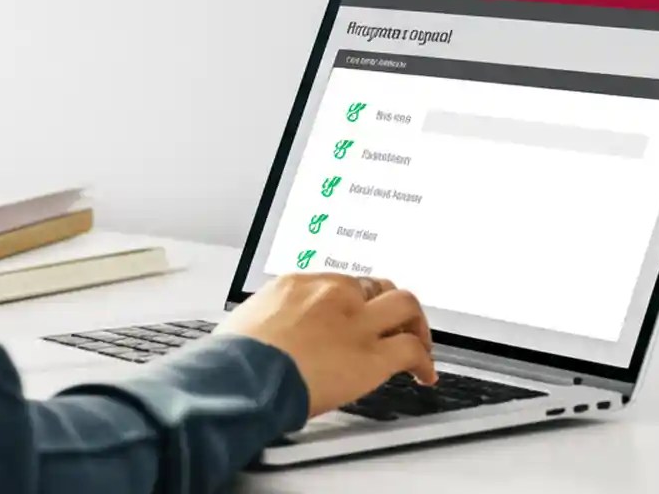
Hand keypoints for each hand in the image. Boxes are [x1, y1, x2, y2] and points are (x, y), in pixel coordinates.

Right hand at [216, 273, 435, 417]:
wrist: (240, 376)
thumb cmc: (233, 357)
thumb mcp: (245, 320)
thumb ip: (269, 319)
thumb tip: (268, 334)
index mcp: (299, 284)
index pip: (341, 282)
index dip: (354, 300)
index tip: (356, 313)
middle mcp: (333, 294)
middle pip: (376, 286)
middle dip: (387, 305)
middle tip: (393, 324)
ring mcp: (356, 322)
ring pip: (405, 306)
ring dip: (416, 324)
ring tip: (418, 342)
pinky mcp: (372, 356)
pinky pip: (412, 350)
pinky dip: (424, 361)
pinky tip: (424, 374)